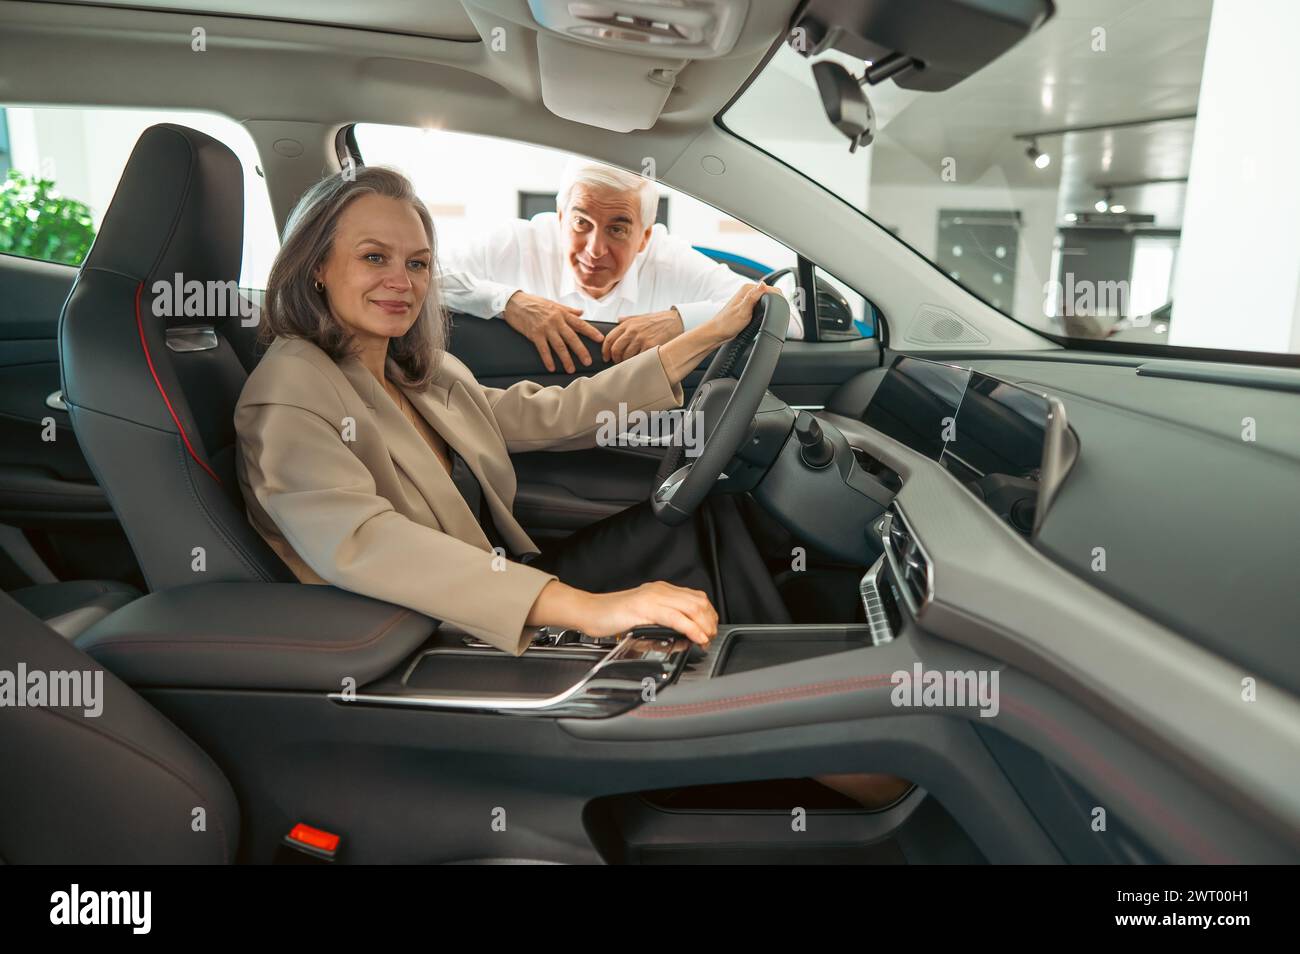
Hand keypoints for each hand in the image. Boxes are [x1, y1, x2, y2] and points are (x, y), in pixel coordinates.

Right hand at [502, 291, 603, 373]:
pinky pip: (543, 349)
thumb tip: (581, 313)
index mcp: (562, 314)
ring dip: (566, 359)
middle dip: (581, 351)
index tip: (600, 339)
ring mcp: (545, 328)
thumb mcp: (553, 304)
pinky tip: (552, 368)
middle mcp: (556, 321)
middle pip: (572, 338)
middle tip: (588, 362)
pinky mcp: (534, 334)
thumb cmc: (535, 303)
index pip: (580, 324)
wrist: (515, 302)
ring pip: (559, 346)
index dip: (591, 332)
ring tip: (571, 370)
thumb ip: (568, 310)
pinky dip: (548, 359)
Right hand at [527, 579, 718, 645]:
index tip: (710, 630)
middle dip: (710, 622)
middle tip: (710, 638)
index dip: (709, 615)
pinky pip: (676, 617)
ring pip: (692, 607)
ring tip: (705, 640)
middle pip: (699, 602)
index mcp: (661, 590)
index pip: (696, 597)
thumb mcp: (644, 619)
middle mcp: (660, 590)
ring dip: (704, 626)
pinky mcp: (645, 608)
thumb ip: (663, 624)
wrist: (588, 612)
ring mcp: (653, 597)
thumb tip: (683, 638)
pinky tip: (696, 638)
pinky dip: (692, 629)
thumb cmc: (611, 617)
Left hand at [601, 309, 684, 362]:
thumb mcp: (640, 316)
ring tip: (630, 363)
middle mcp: (632, 331)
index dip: (605, 350)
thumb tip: (618, 320)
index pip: (610, 339)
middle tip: (618, 362)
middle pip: (616, 349)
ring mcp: (641, 339)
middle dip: (615, 358)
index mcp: (628, 324)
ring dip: (626, 362)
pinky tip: (639, 362)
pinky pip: (638, 359)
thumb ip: (628, 319)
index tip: (606, 356)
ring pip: (626, 356)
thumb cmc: (658, 320)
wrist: (675, 321)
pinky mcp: (650, 346)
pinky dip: (637, 363)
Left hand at [704, 282, 778, 345]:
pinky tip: (761, 318)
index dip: (776, 298)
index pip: (769, 288)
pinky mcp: (749, 307)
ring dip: (769, 307)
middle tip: (769, 314)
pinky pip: (761, 306)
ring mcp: (748, 300)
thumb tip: (763, 284)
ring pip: (766, 301)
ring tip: (764, 317)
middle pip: (769, 294)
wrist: (718, 333)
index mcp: (747, 289)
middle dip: (773, 303)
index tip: (775, 308)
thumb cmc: (727, 323)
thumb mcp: (743, 310)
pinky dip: (764, 312)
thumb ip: (753, 296)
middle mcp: (748, 292)